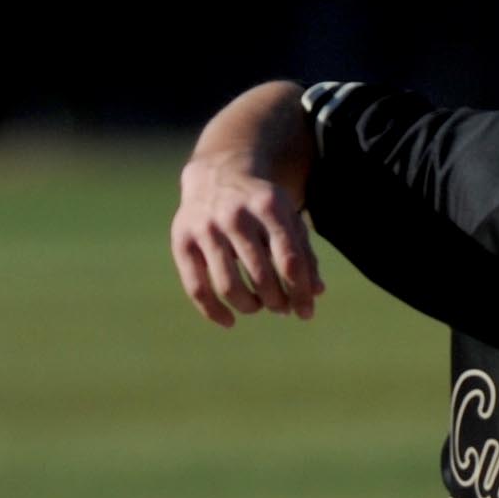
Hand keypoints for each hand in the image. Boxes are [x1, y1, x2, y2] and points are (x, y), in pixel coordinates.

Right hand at [171, 152, 323, 326]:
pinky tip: (229, 321)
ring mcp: (205, 227)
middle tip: (282, 307)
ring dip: (249, 306)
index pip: (289, 261)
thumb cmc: (262, 206)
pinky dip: (213, 311)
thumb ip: (304, 255)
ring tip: (259, 305)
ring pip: (229, 286)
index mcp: (268, 205)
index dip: (300, 292)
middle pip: (261, 277)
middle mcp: (235, 214)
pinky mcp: (182, 240)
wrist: (218, 176)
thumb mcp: (289, 220)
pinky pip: (196, 287)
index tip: (306, 313)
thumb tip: (317, 293)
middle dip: (276, 301)